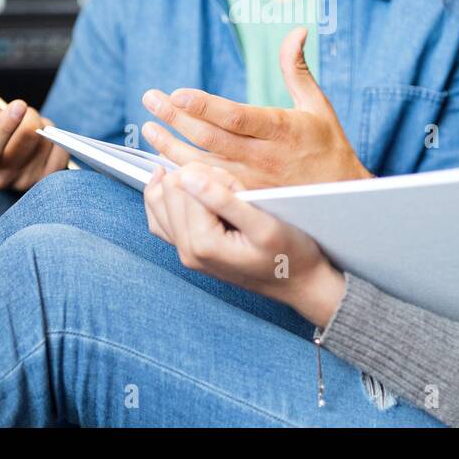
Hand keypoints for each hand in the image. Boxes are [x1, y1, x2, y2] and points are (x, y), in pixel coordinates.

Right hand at [0, 71, 67, 190]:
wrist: (2, 152)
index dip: (7, 125)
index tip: (19, 104)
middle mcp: (0, 177)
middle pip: (28, 136)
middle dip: (30, 115)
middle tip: (25, 113)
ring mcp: (24, 182)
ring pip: (46, 141)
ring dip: (44, 127)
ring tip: (31, 129)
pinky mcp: (46, 180)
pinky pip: (62, 152)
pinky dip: (57, 140)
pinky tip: (44, 140)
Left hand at [140, 26, 371, 187]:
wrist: (341, 196)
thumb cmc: (328, 146)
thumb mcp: (317, 104)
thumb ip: (297, 69)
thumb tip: (297, 31)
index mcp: (279, 129)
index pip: (235, 116)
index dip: (204, 106)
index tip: (176, 93)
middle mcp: (263, 156)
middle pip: (211, 137)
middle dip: (176, 118)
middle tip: (150, 99)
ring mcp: (252, 181)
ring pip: (203, 165)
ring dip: (171, 147)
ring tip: (148, 129)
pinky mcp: (245, 199)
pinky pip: (208, 188)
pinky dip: (184, 177)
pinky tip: (164, 166)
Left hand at [142, 162, 346, 326]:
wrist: (300, 283)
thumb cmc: (290, 256)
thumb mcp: (263, 224)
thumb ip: (223, 199)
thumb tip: (188, 175)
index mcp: (202, 244)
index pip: (186, 185)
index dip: (214, 175)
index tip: (238, 186)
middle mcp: (187, 251)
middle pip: (169, 190)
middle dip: (198, 178)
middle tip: (232, 188)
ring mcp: (185, 253)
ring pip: (158, 202)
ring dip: (182, 185)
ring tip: (211, 185)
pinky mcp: (188, 251)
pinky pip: (160, 220)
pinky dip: (165, 200)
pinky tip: (178, 188)